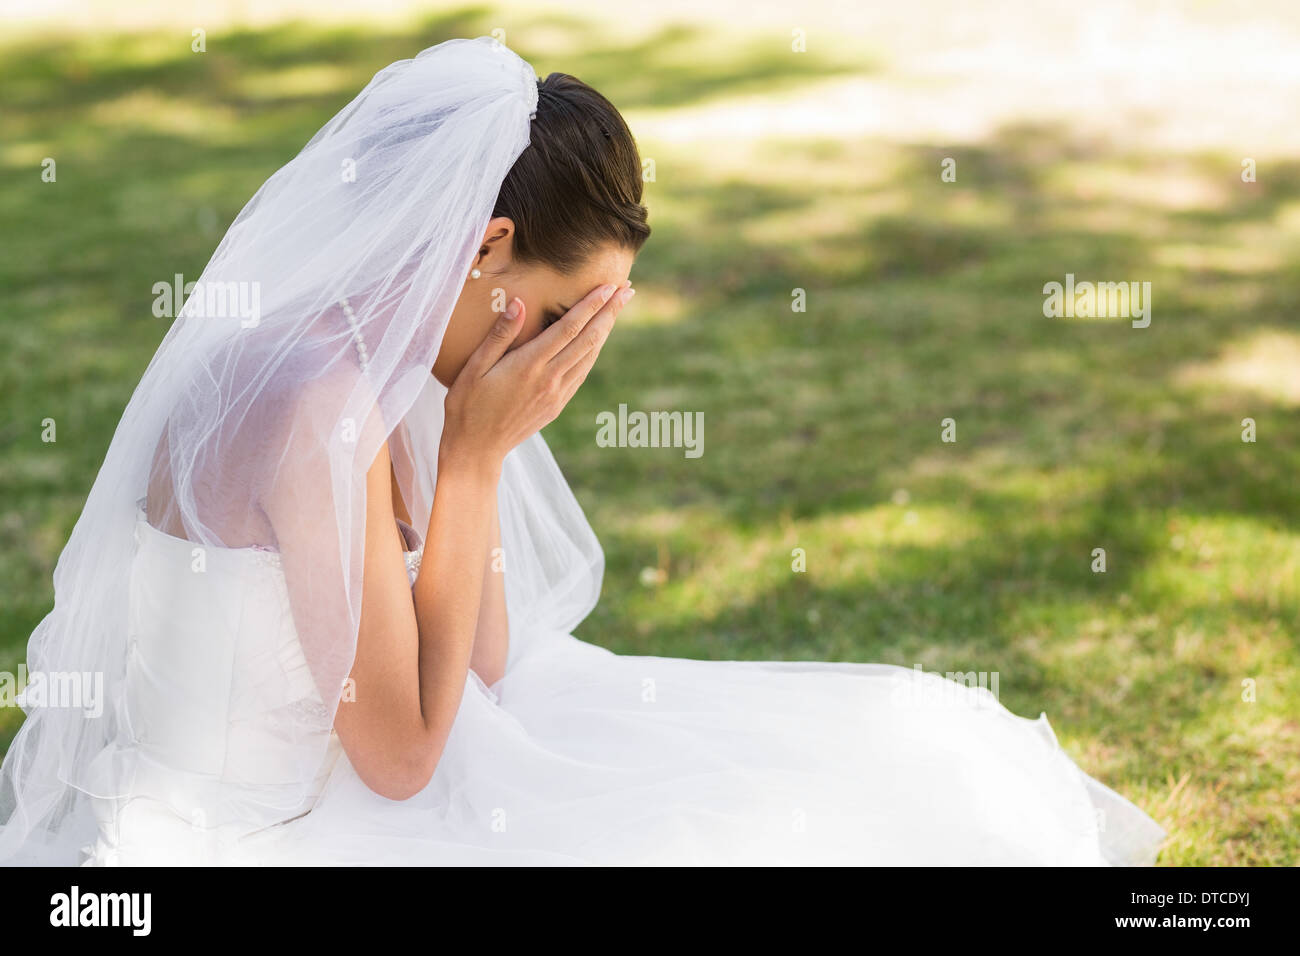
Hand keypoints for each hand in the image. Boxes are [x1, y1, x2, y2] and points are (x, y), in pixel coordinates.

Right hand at [441, 280, 634, 471]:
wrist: (476, 450)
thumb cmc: (467, 405)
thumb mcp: (474, 367)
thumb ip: (499, 335)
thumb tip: (520, 303)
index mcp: (529, 366)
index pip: (569, 328)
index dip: (591, 305)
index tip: (608, 286)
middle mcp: (549, 379)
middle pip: (588, 339)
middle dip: (609, 312)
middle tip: (627, 289)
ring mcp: (556, 395)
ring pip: (589, 356)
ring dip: (606, 330)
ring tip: (618, 308)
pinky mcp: (556, 406)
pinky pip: (581, 373)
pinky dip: (593, 352)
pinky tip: (598, 341)